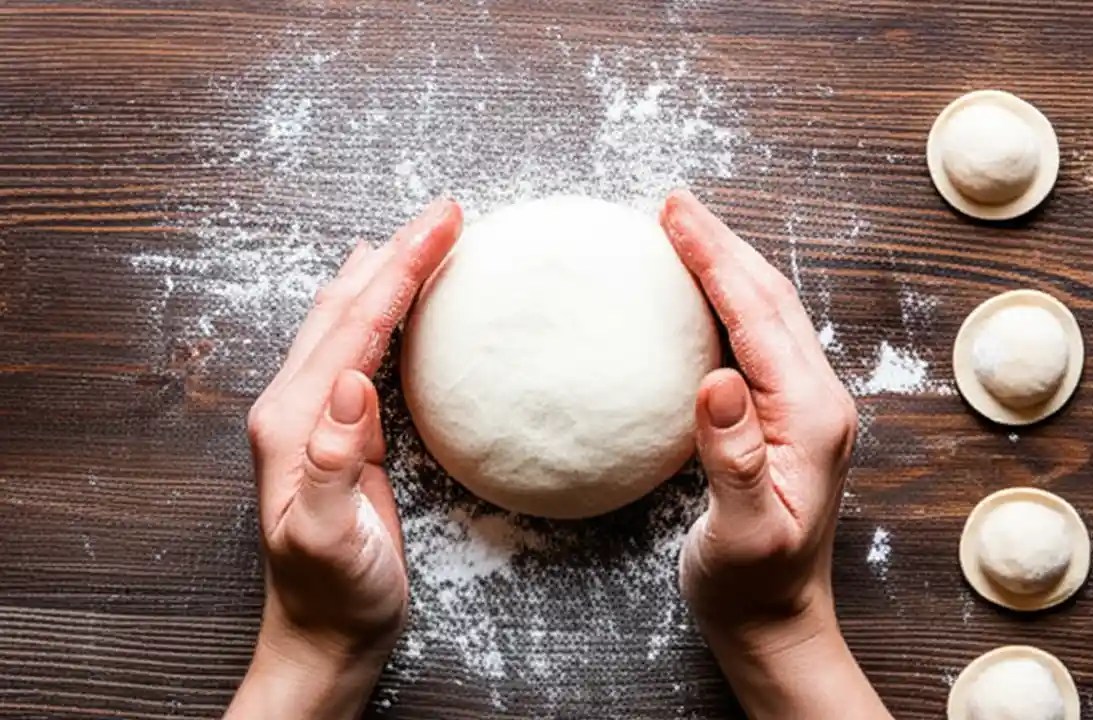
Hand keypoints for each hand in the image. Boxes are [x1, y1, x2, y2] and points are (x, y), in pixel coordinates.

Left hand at [225, 200, 462, 719]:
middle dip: (397, 253)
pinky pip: (360, 350)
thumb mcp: (327, 541)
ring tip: (419, 236)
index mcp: (295, 421)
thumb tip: (349, 384)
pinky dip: (381, 312)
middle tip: (446, 211)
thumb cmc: (333, 596)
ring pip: (347, 320)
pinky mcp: (337, 432)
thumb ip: (328, 464)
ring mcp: (314, 417)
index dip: (400, 270)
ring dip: (386, 273)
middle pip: (347, 306)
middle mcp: (296, 407)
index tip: (443, 224)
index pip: (354, 325)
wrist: (325, 637)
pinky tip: (392, 302)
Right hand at [660, 190, 890, 718]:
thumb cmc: (755, 587)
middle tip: (673, 205)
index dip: (715, 259)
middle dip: (721, 245)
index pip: (758, 316)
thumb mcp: (744, 533)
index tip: (675, 215)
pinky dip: (726, 303)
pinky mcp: (783, 418)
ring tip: (684, 232)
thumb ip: (734, 458)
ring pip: (767, 313)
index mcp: (810, 415)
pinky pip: (755, 340)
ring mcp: (804, 407)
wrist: (778, 621)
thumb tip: (715, 380)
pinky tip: (698, 295)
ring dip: (727, 266)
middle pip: (770, 299)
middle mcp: (816, 400)